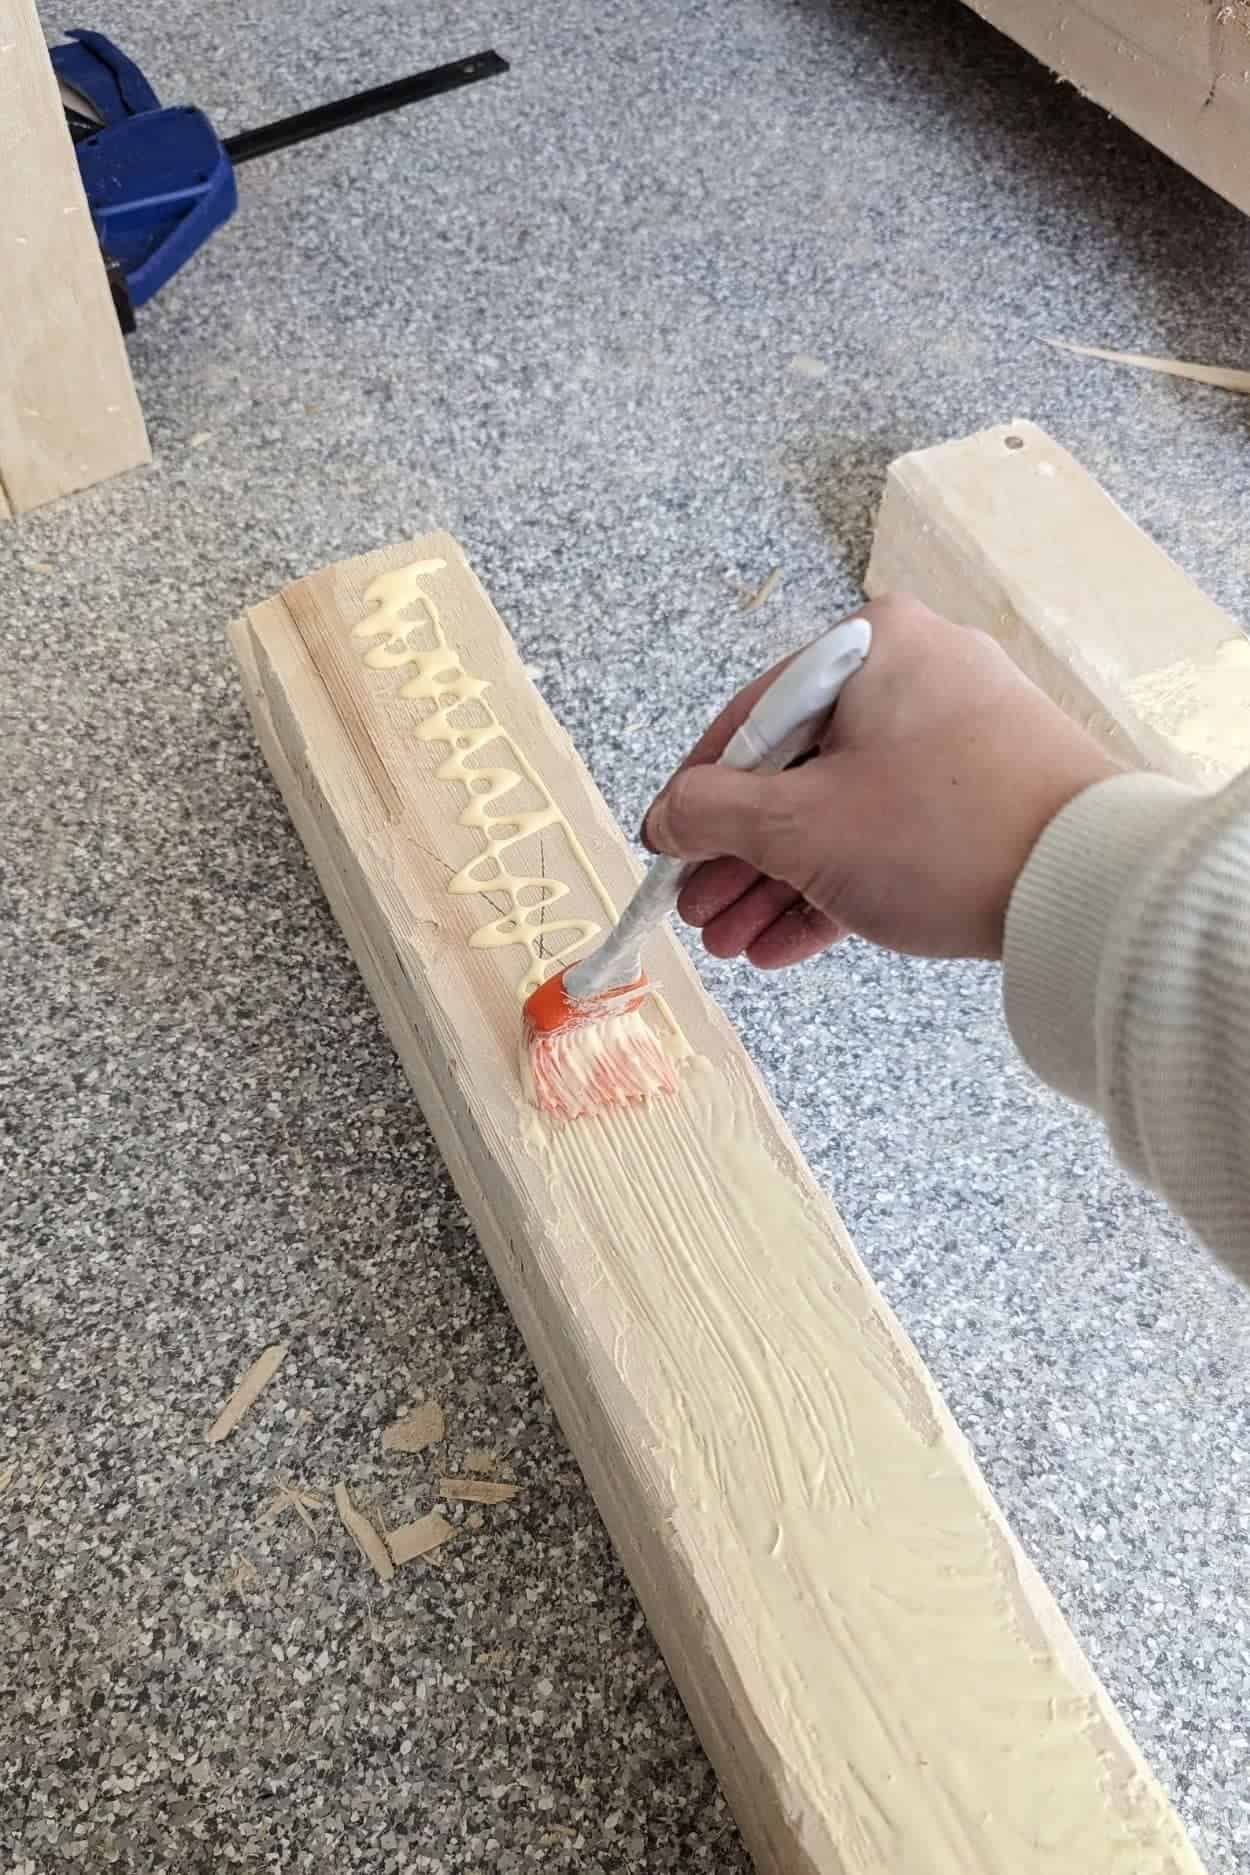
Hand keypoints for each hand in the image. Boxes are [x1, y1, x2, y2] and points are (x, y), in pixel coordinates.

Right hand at [643, 594, 1118, 964]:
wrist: (1092, 883)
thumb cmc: (943, 832)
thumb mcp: (802, 827)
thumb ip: (715, 816)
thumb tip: (663, 817)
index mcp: (869, 647)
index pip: (749, 719)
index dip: (695, 797)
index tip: (665, 852)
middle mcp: (916, 672)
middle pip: (795, 769)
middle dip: (739, 859)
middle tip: (700, 916)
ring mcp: (957, 731)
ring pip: (842, 807)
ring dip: (781, 882)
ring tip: (735, 946)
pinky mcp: (987, 788)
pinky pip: (892, 828)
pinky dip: (840, 882)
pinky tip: (786, 944)